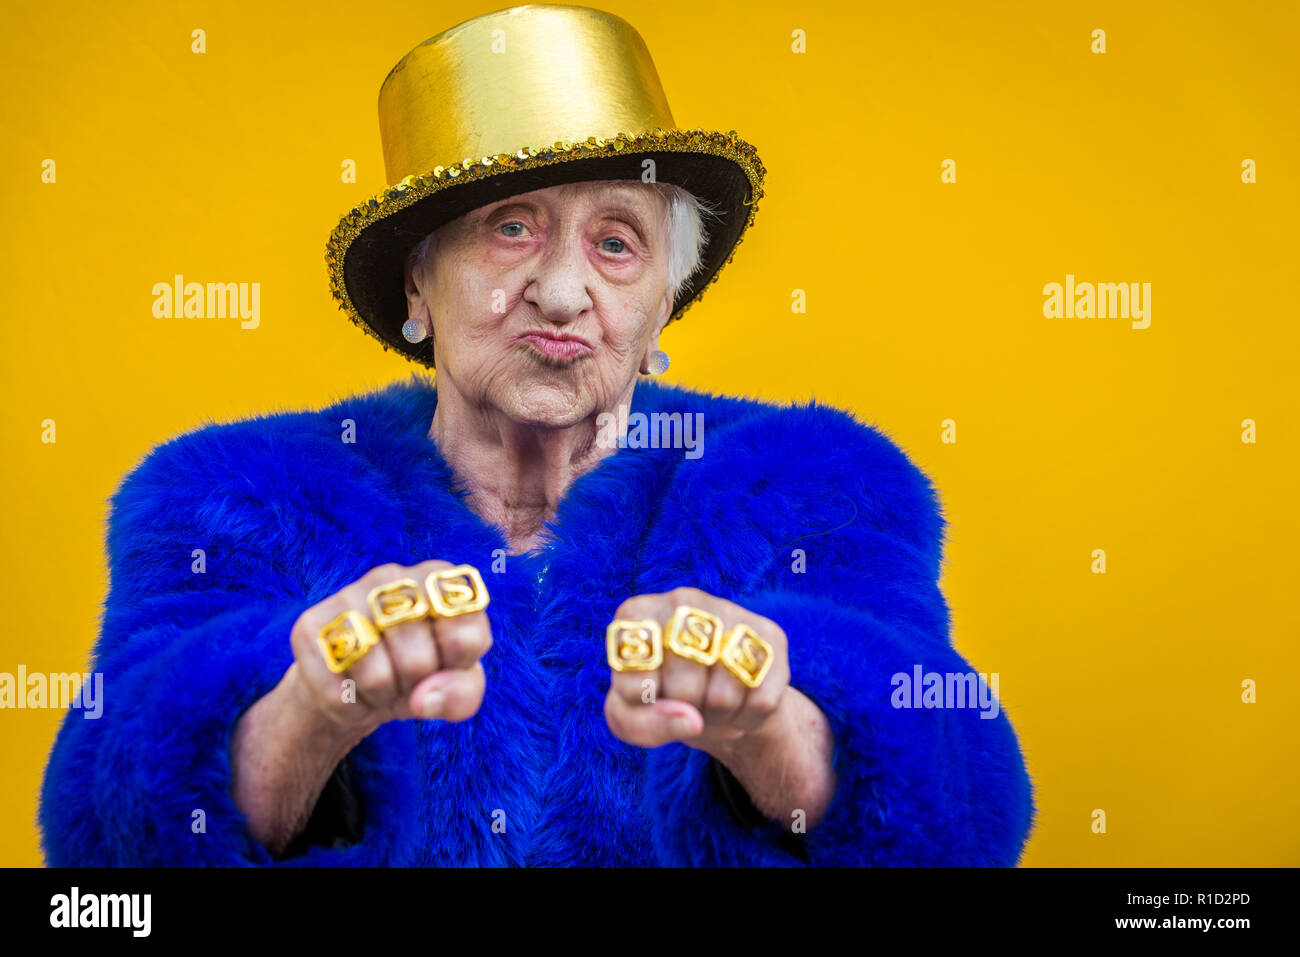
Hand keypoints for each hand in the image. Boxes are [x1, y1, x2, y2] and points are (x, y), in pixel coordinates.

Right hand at [288, 560, 492, 736]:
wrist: (358, 678)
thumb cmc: (422, 671)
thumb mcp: (457, 682)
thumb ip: (462, 693)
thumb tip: (424, 699)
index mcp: (440, 580)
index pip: (466, 638)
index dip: (457, 667)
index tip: (446, 659)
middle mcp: (392, 578)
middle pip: (419, 662)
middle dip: (416, 685)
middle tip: (408, 675)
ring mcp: (347, 596)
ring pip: (377, 677)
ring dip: (383, 698)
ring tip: (382, 681)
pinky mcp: (309, 627)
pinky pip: (337, 694)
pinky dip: (351, 708)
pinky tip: (352, 688)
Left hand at [602, 587, 789, 757]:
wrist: (712, 694)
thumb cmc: (660, 697)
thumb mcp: (631, 716)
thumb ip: (642, 723)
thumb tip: (690, 719)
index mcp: (637, 612)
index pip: (634, 676)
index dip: (642, 700)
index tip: (646, 691)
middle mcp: (683, 601)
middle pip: (683, 689)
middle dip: (684, 711)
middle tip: (684, 702)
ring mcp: (730, 612)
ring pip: (724, 697)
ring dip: (717, 718)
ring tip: (709, 703)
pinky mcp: (770, 636)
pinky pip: (761, 702)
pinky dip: (747, 720)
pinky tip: (738, 703)